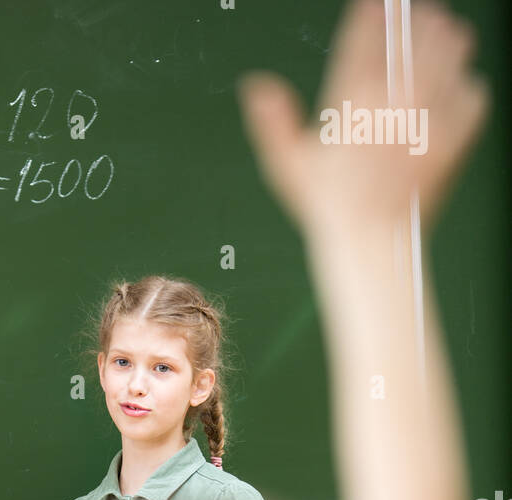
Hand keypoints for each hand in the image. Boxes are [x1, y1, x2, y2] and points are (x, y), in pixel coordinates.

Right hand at [237, 0, 488, 239]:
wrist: (372, 244)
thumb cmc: (330, 209)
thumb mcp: (288, 166)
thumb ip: (273, 121)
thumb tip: (256, 86)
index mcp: (354, 99)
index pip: (367, 31)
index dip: (372, 12)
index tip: (374, 7)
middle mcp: (395, 99)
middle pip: (417, 29)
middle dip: (414, 21)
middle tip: (413, 22)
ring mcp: (430, 115)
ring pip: (452, 49)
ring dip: (445, 41)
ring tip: (439, 42)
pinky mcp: (456, 136)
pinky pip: (475, 91)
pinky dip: (467, 86)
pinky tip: (455, 90)